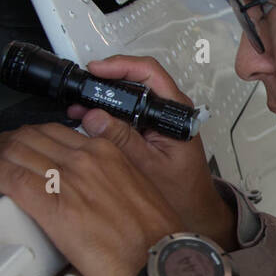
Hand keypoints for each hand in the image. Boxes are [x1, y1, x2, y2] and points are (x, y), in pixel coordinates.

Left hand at [0, 122, 182, 275]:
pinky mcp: (55, 206)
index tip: (8, 145)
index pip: (50, 131)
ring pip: (13, 151)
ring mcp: (69, 180)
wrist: (161, 261)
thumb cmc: (153, 236)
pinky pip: (11, 178)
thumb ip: (106, 175)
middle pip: (26, 136)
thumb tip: (82, 180)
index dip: (21, 136)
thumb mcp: (134, 188)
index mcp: (106, 151)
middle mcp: (86, 159)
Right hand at [66, 55, 236, 250]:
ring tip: (80, 103)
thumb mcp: (148, 165)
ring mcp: (161, 117)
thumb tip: (95, 117)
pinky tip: (90, 116)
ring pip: (131, 94)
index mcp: (176, 113)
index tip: (96, 70)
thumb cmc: (182, 191)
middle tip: (83, 86)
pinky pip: (129, 110)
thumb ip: (122, 140)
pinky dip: (109, 111)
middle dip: (107, 79)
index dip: (121, 66)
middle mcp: (170, 110)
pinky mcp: (152, 127)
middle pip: (137, 78)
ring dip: (105, 96)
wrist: (194, 209)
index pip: (149, 73)